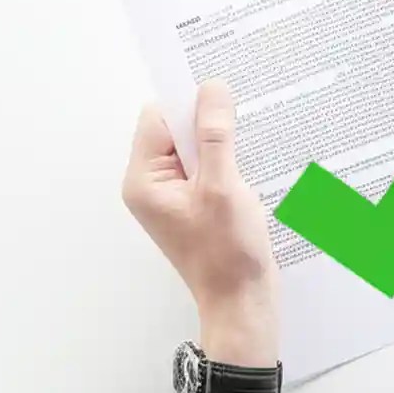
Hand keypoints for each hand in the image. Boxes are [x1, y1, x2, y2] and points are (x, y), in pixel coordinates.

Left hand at [123, 81, 278, 392]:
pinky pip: (209, 170)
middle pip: (177, 132)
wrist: (243, 304)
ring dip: (224, 149)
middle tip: (241, 135)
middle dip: (210, 127)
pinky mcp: (196, 207)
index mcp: (144, 181)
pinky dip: (229, 167)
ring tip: (246, 167)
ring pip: (197, 150)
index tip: (223, 101)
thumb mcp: (223, 186)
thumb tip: (213, 88)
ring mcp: (175, 198)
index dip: (190, 105)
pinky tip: (249, 179)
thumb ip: (216, 135)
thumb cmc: (228, 255)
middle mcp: (153, 186)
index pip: (158, 118)